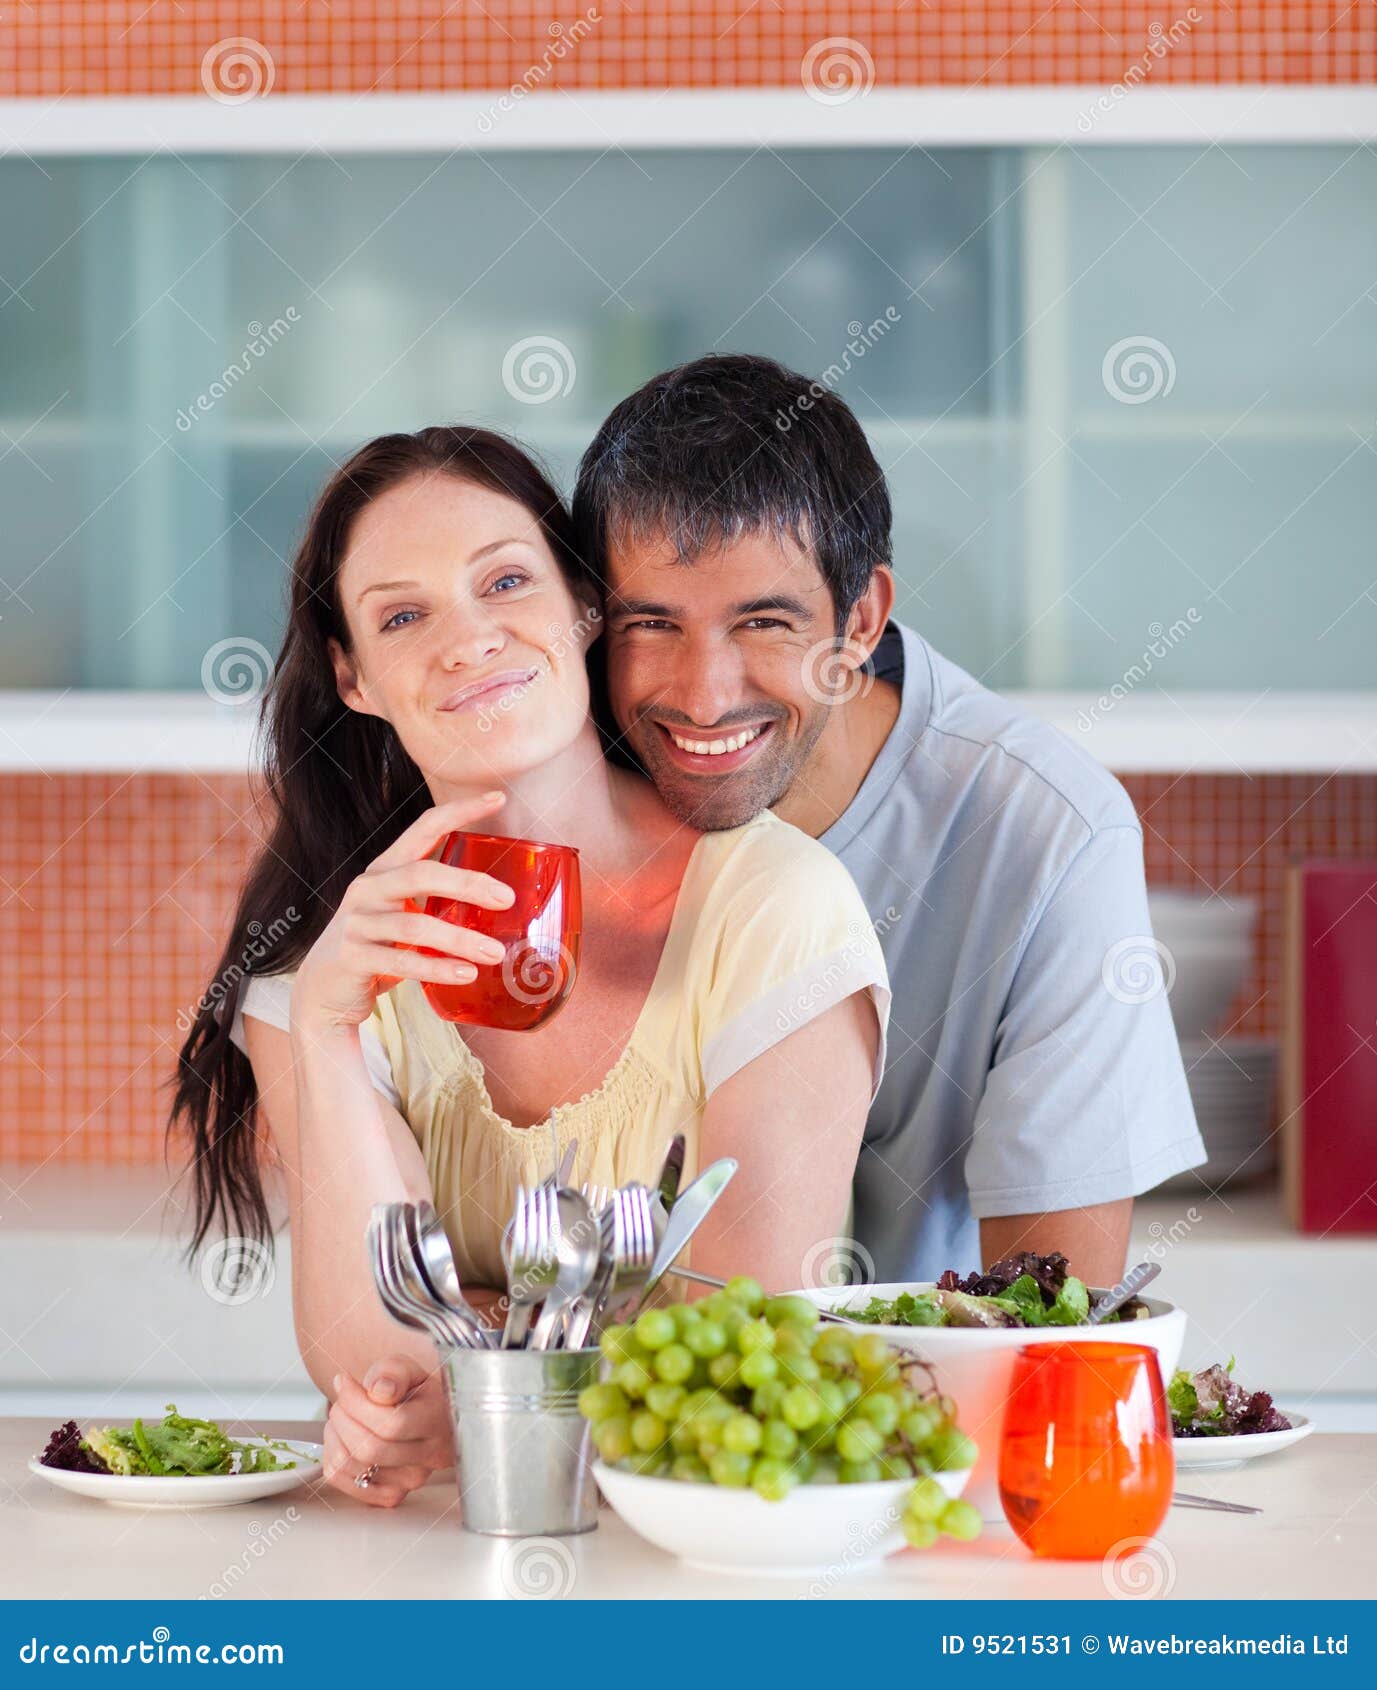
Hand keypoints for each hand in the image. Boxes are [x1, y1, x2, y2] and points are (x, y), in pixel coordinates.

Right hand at [293, 791, 516, 1031]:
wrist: (325, 987)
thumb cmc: (377, 944)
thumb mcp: (403, 912)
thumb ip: (437, 900)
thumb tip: (502, 902)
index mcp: (386, 869)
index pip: (424, 827)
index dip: (460, 810)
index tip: (498, 798)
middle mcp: (368, 888)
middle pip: (421, 874)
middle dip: (467, 883)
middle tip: (507, 899)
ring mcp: (357, 922)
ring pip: (414, 925)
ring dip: (459, 939)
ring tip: (494, 952)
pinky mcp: (353, 957)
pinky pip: (401, 961)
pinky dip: (437, 968)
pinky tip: (466, 974)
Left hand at [322, 1355, 453, 1508]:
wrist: (414, 1413)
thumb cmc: (410, 1389)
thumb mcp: (406, 1368)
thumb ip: (393, 1371)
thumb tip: (379, 1390)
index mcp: (440, 1421)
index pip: (392, 1425)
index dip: (357, 1402)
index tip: (343, 1381)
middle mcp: (430, 1458)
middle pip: (369, 1449)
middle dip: (343, 1417)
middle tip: (341, 1398)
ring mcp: (410, 1482)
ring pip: (350, 1464)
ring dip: (335, 1433)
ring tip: (344, 1414)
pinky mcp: (388, 1495)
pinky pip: (340, 1478)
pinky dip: (331, 1452)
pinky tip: (343, 1436)